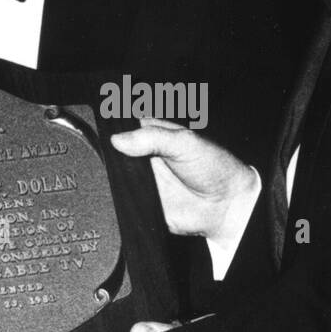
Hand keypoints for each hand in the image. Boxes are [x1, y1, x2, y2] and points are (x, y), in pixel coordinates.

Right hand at [111, 118, 258, 238]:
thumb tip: (117, 140)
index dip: (114, 129)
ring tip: (130, 176)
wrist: (225, 205)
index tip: (105, 131)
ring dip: (115, 178)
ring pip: (114, 178)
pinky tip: (126, 195)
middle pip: (115, 153)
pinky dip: (120, 200)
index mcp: (152, 134)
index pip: (124, 126)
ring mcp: (140, 181)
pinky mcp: (141, 203)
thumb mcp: (185, 141)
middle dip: (111, 155)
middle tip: (119, 157)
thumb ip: (152, 137)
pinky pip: (123, 202)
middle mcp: (143, 157)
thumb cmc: (213, 167)